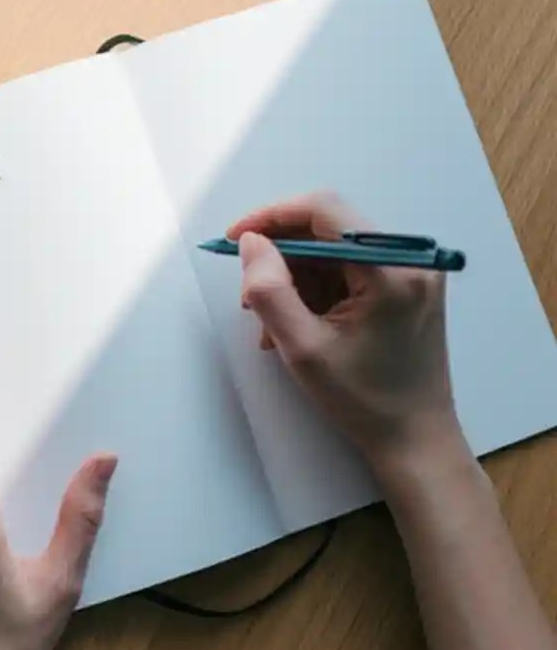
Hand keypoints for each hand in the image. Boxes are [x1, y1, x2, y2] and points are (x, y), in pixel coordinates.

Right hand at [227, 192, 463, 472]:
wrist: (415, 438)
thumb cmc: (362, 400)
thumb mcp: (302, 349)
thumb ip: (269, 290)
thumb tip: (250, 242)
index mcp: (392, 269)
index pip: (325, 211)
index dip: (271, 217)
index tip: (234, 240)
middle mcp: (411, 259)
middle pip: (328, 229)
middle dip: (280, 257)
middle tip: (248, 297)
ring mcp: (413, 272)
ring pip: (334, 250)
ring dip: (295, 279)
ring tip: (271, 325)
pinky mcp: (408, 286)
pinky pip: (349, 269)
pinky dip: (317, 290)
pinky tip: (298, 324)